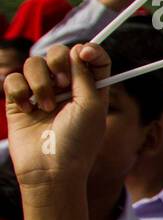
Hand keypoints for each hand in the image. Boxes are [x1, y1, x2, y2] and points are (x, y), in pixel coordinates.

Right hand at [4, 43, 110, 192]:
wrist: (50, 169)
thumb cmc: (77, 142)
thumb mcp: (90, 106)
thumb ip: (85, 76)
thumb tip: (78, 50)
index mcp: (90, 88)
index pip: (91, 57)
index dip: (89, 49)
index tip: (83, 52)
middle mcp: (66, 88)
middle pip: (59, 53)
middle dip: (59, 61)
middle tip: (63, 83)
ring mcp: (41, 93)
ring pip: (34, 63)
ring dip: (40, 81)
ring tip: (46, 106)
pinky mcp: (18, 101)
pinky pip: (13, 79)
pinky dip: (19, 90)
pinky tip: (28, 109)